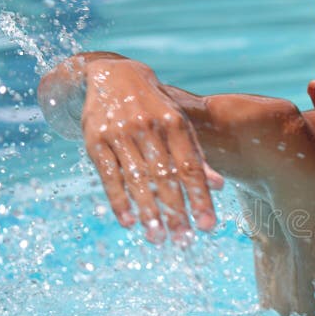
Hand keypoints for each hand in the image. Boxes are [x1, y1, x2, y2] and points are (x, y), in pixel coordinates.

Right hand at [81, 58, 223, 242]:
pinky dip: (119, 201)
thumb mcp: (180, 123)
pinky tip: (129, 222)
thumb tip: (219, 186)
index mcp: (175, 123)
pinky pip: (109, 176)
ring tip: (157, 238)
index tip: (208, 226)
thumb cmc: (155, 107)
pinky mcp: (95, 140)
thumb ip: (198, 155)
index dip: (200, 198)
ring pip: (137, 180)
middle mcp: (148, 128)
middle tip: (184, 240)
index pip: (191, 168)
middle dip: (176, 211)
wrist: (111, 75)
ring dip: (148, 212)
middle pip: (165, 177)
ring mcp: (120, 134)